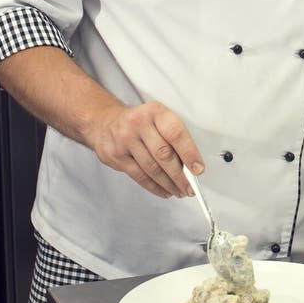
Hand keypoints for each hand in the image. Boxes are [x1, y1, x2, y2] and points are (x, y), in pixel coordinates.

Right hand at [86, 100, 204, 197]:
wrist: (105, 122)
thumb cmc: (139, 121)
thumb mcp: (158, 117)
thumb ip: (174, 137)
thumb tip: (191, 164)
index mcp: (155, 111)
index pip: (176, 134)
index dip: (189, 153)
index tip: (198, 169)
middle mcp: (139, 123)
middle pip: (164, 154)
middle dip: (180, 176)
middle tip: (190, 188)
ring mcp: (125, 140)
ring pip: (152, 168)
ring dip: (169, 184)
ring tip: (179, 191)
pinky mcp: (116, 156)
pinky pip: (139, 176)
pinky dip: (154, 187)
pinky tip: (164, 191)